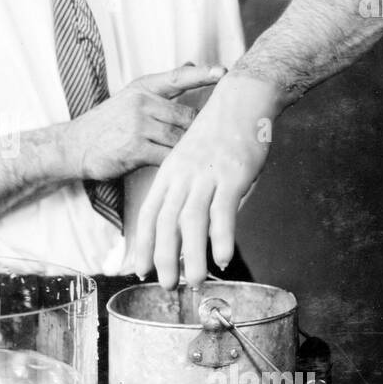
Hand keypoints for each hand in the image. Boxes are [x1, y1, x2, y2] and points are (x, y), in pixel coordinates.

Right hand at [63, 63, 225, 180]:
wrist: (75, 145)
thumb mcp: (131, 96)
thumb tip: (191, 63)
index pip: (178, 78)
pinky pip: (168, 156)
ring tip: (190, 157)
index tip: (223, 71)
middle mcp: (141, 103)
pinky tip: (175, 168)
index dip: (202, 74)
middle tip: (205, 141)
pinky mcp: (135, 149)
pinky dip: (175, 164)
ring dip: (186, 150)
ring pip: (180, 138)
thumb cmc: (107, 123)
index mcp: (143, 88)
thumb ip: (163, 85)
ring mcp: (138, 125)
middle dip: (196, 131)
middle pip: (186, 115)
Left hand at [133, 72, 283, 288]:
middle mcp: (183, 175)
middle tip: (165, 286)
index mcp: (170, 172)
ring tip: (194, 282)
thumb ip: (193, 193)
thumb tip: (199, 229)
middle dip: (163, 258)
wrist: (242, 98)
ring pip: (192, 221)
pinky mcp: (232, 174)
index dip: (143, 243)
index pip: (149, 213)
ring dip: (192, 256)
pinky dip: (221, 237)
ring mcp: (206, 174)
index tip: (140, 268)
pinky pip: (224, 211)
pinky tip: (221, 258)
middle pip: (165, 222)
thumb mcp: (195, 161)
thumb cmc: (220, 133)